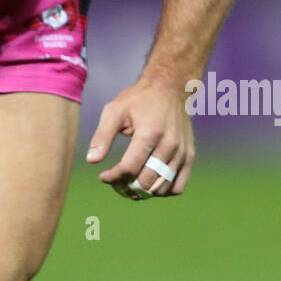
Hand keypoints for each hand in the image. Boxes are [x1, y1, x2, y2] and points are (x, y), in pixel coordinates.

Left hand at [85, 80, 194, 196]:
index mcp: (149, 133)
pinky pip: (177, 186)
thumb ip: (102, 136)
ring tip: (129, 184)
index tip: (103, 177)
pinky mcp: (189, 156)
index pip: (129, 168)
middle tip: (115, 182)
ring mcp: (182, 152)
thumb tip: (92, 161)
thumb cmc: (138, 99)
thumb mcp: (114, 111)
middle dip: (126, 187)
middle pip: (146, 182)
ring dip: (143, 192)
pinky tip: (148, 182)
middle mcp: (169, 145)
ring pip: (161, 188)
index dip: (113, 178)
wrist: (169, 88)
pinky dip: (162, 191)